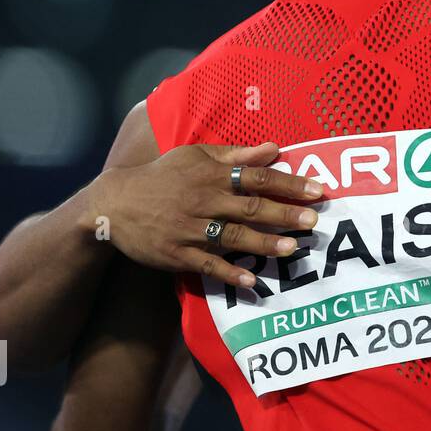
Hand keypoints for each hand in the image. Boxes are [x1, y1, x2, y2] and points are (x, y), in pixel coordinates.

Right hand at [88, 142, 321, 286]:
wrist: (114, 203)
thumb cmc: (163, 176)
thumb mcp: (196, 157)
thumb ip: (236, 155)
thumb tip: (274, 148)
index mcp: (210, 175)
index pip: (256, 177)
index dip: (288, 183)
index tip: (316, 190)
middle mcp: (203, 200)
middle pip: (249, 207)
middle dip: (283, 213)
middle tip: (313, 221)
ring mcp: (189, 229)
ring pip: (232, 237)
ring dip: (263, 244)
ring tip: (291, 249)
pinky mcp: (177, 254)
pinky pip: (207, 265)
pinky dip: (229, 274)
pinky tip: (252, 282)